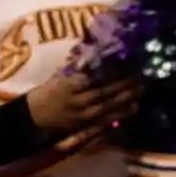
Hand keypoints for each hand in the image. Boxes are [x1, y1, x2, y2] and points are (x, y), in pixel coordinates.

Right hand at [26, 73, 140, 133]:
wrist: (34, 116)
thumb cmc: (49, 91)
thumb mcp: (60, 75)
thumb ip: (78, 66)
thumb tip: (97, 51)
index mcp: (70, 85)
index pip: (94, 76)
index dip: (112, 70)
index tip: (126, 62)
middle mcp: (78, 100)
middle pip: (105, 91)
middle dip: (124, 83)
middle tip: (141, 74)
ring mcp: (83, 115)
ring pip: (108, 106)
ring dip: (126, 97)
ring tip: (141, 88)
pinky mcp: (85, 126)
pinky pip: (106, 120)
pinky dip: (120, 114)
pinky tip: (133, 108)